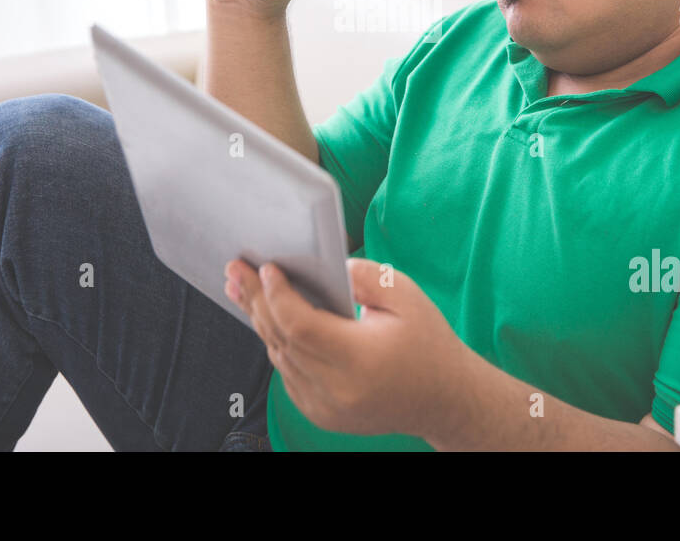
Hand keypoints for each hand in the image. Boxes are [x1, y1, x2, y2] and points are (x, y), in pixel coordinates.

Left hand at [223, 256, 476, 439]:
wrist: (444, 399)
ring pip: (280, 358)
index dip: (277, 295)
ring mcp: (326, 408)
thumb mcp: (406, 295)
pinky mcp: (322, 415)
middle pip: (281, 340)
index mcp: (359, 359)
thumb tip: (323, 265)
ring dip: (260, 321)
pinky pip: (289, 374)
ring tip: (242, 289)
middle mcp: (337, 390)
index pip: (300, 325)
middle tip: (235, 270)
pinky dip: (278, 345)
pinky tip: (267, 320)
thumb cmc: (428, 342)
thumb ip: (363, 276)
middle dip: (255, 301)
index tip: (266, 267)